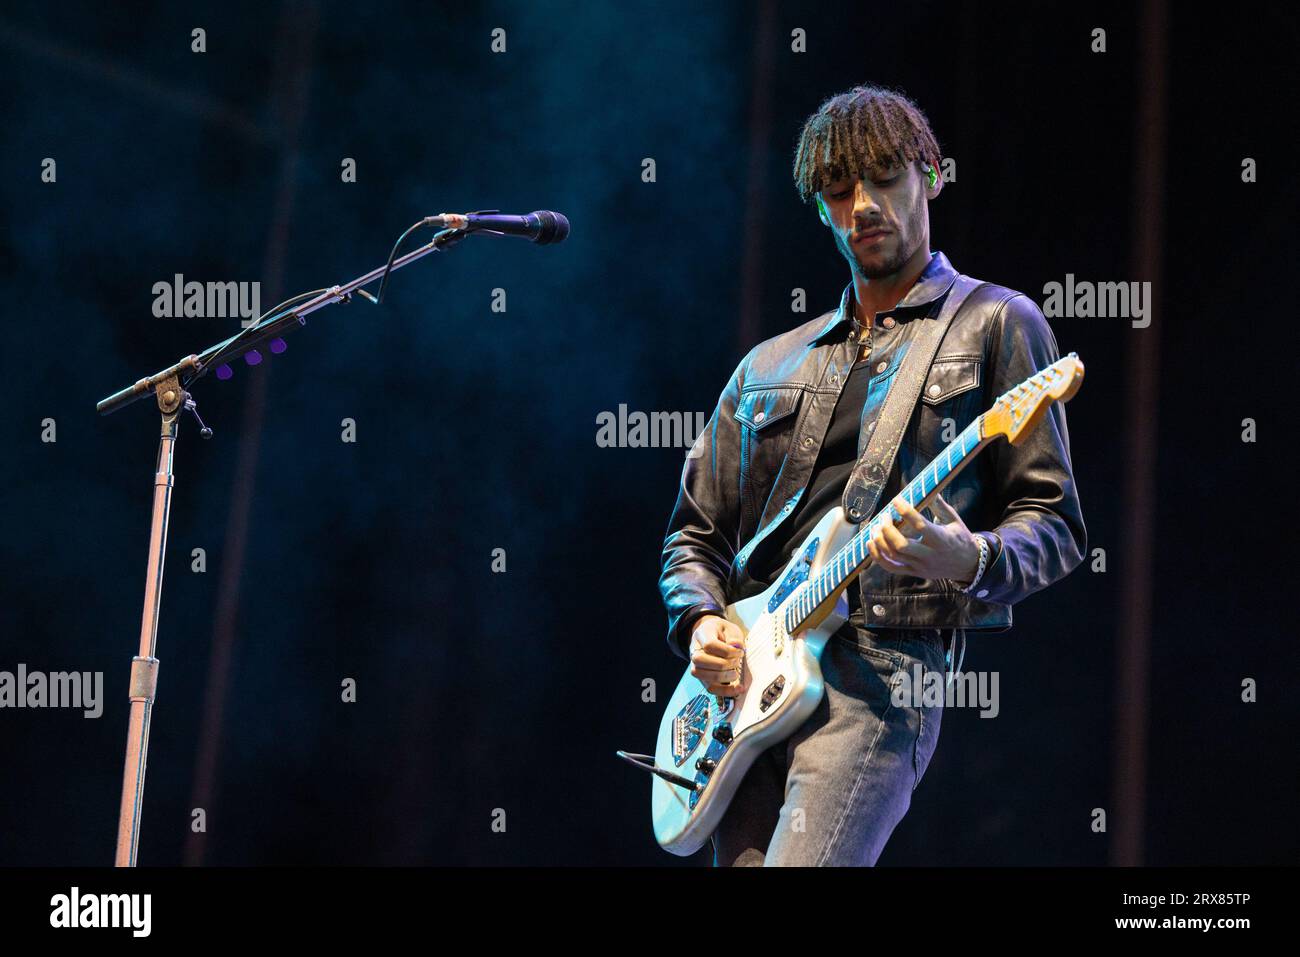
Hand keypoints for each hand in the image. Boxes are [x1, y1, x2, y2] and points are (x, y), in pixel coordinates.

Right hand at [688, 614, 748, 696]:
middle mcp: (694, 650)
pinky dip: (725, 691)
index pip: (709, 645)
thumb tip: (736, 646)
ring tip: (736, 673)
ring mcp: (696, 665)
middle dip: (723, 664)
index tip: (740, 652)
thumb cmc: (723, 633)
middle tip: (736, 662)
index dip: (727, 651)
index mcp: (702, 634)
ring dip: (723, 677)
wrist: (714, 635)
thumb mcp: (730, 629)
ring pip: (702, 676)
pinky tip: (737, 688)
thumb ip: (734, 637)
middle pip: (700, 660)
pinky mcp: (703, 678)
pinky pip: (710, 688)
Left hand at [866, 493, 980, 583]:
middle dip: (888, 529)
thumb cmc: (960, 538)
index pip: (920, 526)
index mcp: (941, 540)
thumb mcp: (954, 520)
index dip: (905, 511)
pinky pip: (891, 567)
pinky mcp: (914, 572)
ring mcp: (920, 566)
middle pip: (901, 545)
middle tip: (884, 516)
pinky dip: (877, 556)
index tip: (896, 500)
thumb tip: (926, 487)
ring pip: (894, 556)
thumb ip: (939, 505)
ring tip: (876, 527)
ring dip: (880, 540)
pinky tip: (871, 543)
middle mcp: (930, 555)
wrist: (968, 565)